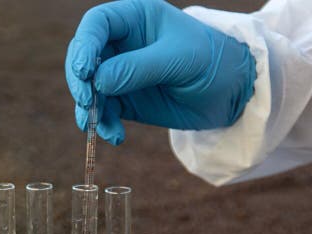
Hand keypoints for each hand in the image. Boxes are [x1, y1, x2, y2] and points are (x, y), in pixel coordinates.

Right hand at [65, 0, 255, 144]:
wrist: (231, 91)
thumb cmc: (210, 60)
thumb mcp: (178, 59)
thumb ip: (138, 68)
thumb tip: (98, 82)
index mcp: (135, 18)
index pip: (97, 25)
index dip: (85, 46)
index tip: (84, 71)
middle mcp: (122, 44)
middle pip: (84, 57)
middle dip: (80, 81)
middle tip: (87, 102)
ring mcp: (120, 74)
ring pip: (89, 88)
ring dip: (88, 109)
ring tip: (98, 126)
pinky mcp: (125, 101)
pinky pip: (104, 112)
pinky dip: (104, 125)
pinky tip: (115, 136)